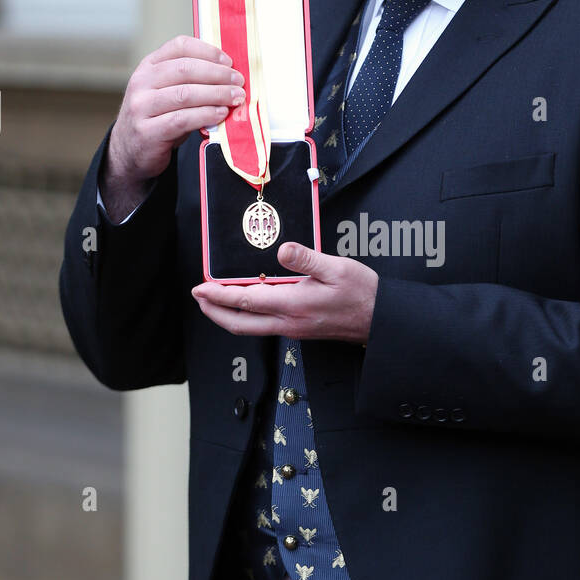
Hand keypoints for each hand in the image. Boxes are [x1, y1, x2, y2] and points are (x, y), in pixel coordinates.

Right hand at [101, 35, 245, 219]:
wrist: (129, 152)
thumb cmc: (157, 119)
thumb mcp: (167, 92)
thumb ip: (190, 81)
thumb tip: (229, 76)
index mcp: (148, 66)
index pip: (179, 46)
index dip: (208, 51)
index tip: (229, 62)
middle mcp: (141, 83)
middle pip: (185, 69)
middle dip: (217, 74)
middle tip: (239, 81)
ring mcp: (142, 107)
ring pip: (185, 94)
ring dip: (216, 94)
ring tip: (236, 98)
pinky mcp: (148, 131)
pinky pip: (182, 119)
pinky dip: (206, 115)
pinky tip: (221, 114)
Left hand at [191, 242, 379, 344]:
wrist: (380, 320)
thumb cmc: (362, 294)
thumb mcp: (337, 268)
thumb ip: (307, 259)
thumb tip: (283, 250)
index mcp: (294, 304)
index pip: (246, 301)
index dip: (219, 295)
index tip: (201, 288)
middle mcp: (289, 321)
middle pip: (240, 323)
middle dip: (214, 312)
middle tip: (199, 298)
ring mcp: (293, 328)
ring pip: (250, 327)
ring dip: (229, 315)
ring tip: (216, 300)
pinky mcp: (299, 329)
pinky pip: (264, 326)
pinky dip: (247, 316)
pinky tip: (248, 303)